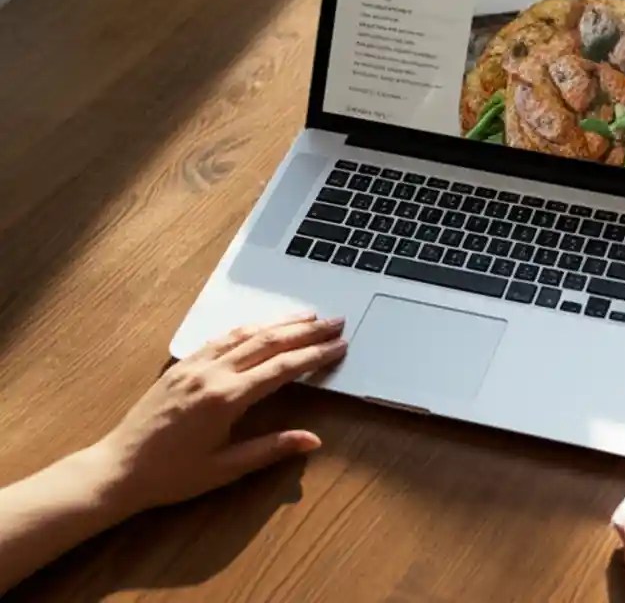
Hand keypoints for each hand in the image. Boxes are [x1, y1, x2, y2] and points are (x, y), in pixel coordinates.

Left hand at [89, 313, 346, 514]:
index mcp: (226, 399)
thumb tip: (313, 440)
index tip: (340, 346)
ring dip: (279, 322)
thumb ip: (271, 449)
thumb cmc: (172, 475)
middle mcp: (211, 374)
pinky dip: (247, 328)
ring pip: (244, 334)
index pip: (282, 368)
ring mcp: (193, 366)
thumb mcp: (225, 469)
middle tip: (336, 322)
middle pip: (267, 342)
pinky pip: (220, 338)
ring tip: (308, 316)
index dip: (314, 355)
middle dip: (305, 331)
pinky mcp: (180, 366)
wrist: (118, 469)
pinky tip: (261, 326)